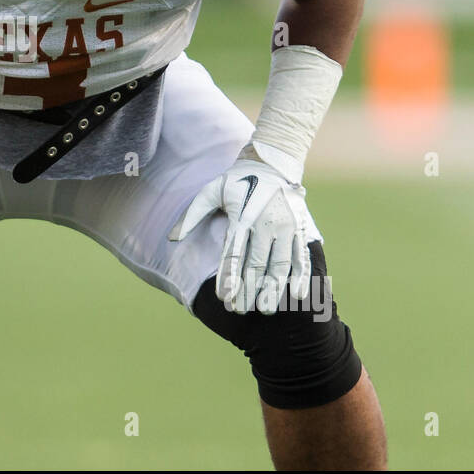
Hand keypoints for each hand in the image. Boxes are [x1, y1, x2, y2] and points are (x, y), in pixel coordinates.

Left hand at [168, 156, 318, 314]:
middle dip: (248, 289)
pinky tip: (296, 295)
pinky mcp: (300, 228)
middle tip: (240, 311)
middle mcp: (265, 223)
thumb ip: (191, 215)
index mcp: (241, 216)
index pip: (233, 253)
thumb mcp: (209, 191)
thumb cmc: (235, 181)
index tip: (224, 298)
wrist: (271, 163)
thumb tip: (171, 239)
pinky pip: (302, 255)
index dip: (229, 277)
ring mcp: (285, 226)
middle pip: (256, 263)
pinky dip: (301, 275)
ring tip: (265, 309)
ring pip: (280, 264)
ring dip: (273, 288)